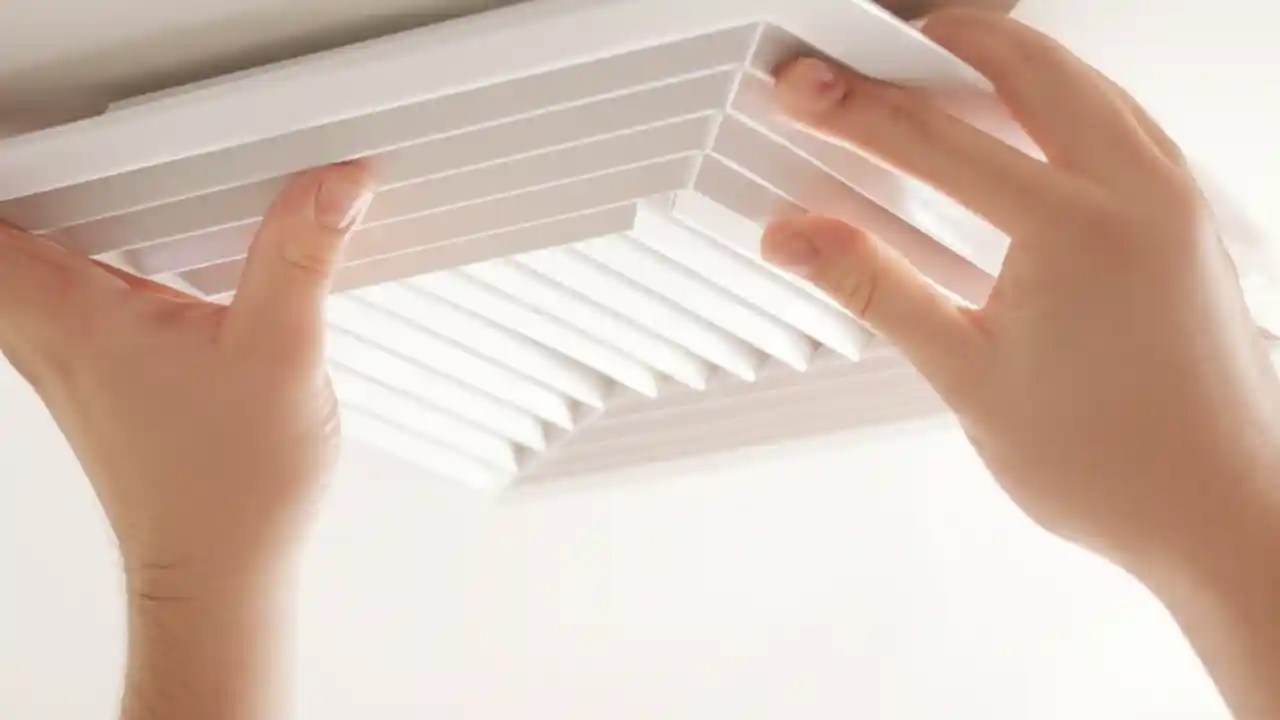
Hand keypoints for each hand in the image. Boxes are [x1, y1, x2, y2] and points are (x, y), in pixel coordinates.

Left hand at [0, 162, 371, 594]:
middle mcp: (50, 333)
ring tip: (138, 194)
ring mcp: (65, 358)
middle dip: (43, 184)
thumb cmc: (230, 489)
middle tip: (112, 160)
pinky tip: (158, 262)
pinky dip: (94, 264)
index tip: (63, 131)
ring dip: (66, 221)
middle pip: (8, 234)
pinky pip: (65, 298)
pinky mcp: (94, 377)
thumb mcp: (282, 353)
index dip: (20, 166)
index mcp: (71, 313)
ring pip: (28, 266)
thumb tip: (333, 183)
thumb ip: (302, 255)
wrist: (221, 571)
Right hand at [764, 11, 1279, 716]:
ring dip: (997, 64)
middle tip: (864, 56)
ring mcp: (1173, 194)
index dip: (852, 109)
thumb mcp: (965, 371)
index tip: (804, 92)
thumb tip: (800, 237)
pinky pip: (1114, 116)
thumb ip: (874, 285)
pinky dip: (1050, 100)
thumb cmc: (1113, 463)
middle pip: (1020, 62)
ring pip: (1077, 78)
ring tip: (926, 81)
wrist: (1216, 510)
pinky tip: (1009, 131)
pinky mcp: (1186, 211)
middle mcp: (1139, 189)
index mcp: (1077, 226)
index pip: (933, 137)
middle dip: (933, 44)